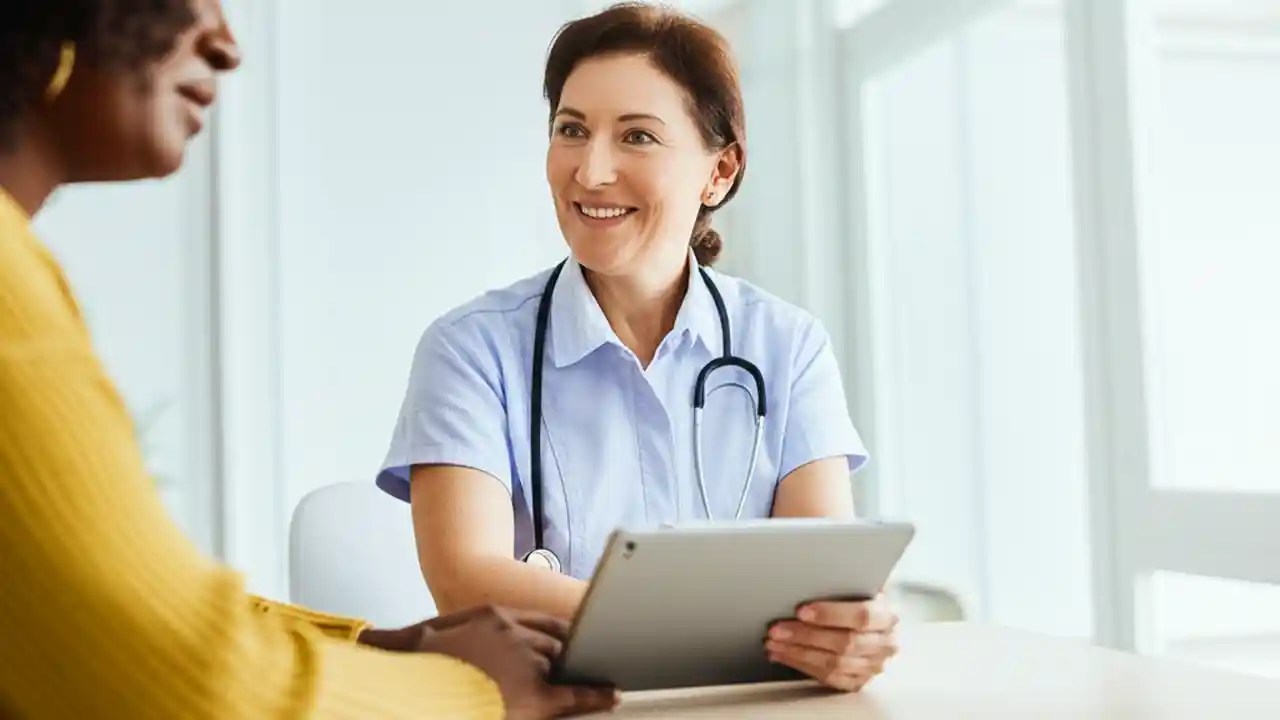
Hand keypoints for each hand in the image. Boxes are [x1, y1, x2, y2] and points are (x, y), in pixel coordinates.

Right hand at [361, 606, 617, 718]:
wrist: (412, 692)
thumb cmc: (406, 670)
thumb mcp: (403, 643)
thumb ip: (397, 638)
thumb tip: (368, 637)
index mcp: (490, 616)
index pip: (535, 621)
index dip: (556, 632)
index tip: (568, 638)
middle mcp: (514, 633)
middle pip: (555, 642)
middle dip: (570, 653)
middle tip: (588, 660)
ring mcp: (526, 662)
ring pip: (564, 663)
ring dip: (580, 669)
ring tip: (601, 674)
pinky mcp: (533, 695)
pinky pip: (574, 694)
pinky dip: (595, 695)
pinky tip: (611, 695)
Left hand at [765, 594, 898, 692]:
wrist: (873, 624)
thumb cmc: (859, 600)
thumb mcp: (858, 586)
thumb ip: (841, 584)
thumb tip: (807, 579)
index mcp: (887, 615)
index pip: (861, 616)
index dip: (830, 614)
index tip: (801, 611)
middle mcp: (885, 644)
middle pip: (844, 643)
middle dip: (805, 636)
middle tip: (777, 629)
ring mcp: (873, 666)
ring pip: (834, 664)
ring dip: (798, 653)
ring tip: (774, 643)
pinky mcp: (859, 681)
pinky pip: (829, 679)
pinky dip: (802, 667)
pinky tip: (784, 656)